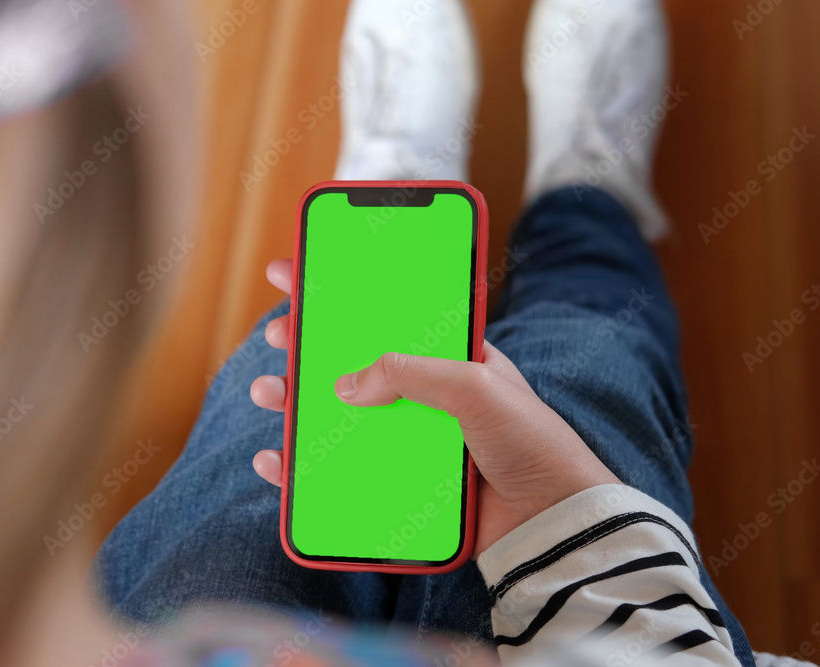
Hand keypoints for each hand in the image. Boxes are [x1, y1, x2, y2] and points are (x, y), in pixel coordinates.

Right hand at [250, 259, 620, 555]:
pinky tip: (274, 459)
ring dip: (294, 400)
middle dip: (306, 343)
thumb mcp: (477, 386)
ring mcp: (404, 438)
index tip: (295, 270)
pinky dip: (301, 465)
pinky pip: (337, 470)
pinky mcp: (395, 483)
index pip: (384, 313)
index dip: (339, 290)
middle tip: (279, 332)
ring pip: (334, 414)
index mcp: (443, 357)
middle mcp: (419, 394)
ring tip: (269, 393)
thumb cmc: (529, 441)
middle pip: (348, 360)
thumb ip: (412, 373)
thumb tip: (345, 384)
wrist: (551, 519)